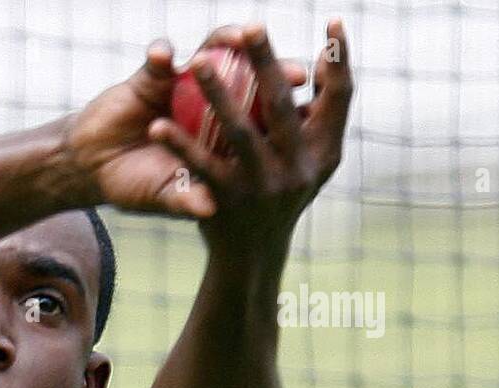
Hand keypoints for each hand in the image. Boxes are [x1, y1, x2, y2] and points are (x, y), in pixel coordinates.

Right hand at [65, 26, 308, 218]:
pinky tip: (162, 57)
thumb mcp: (161, 198)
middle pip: (249, 77)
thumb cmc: (131, 186)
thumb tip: (208, 208)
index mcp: (219, 135)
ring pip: (213, 54)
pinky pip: (158, 60)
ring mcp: (182, 87)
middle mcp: (208, 105)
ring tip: (239, 37)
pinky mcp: (149, 78)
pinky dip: (159, 55)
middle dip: (274, 68)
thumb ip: (184, 199)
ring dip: (227, 42)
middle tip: (296, 73)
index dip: (288, 103)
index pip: (262, 114)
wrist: (93, 169)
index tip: (311, 101)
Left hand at [149, 20, 354, 250]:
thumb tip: (317, 59)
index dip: (340, 60)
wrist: (252, 254)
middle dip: (267, 61)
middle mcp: (300, 169)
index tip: (333, 22)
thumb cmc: (279, 192)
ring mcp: (265, 187)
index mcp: (324, 151)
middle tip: (250, 25)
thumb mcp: (306, 159)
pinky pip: (200, 166)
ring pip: (241, 131)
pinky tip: (157, 125)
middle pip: (282, 104)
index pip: (340, 97)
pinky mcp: (229, 202)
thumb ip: (312, 116)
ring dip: (219, 93)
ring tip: (198, 62)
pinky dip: (179, 144)